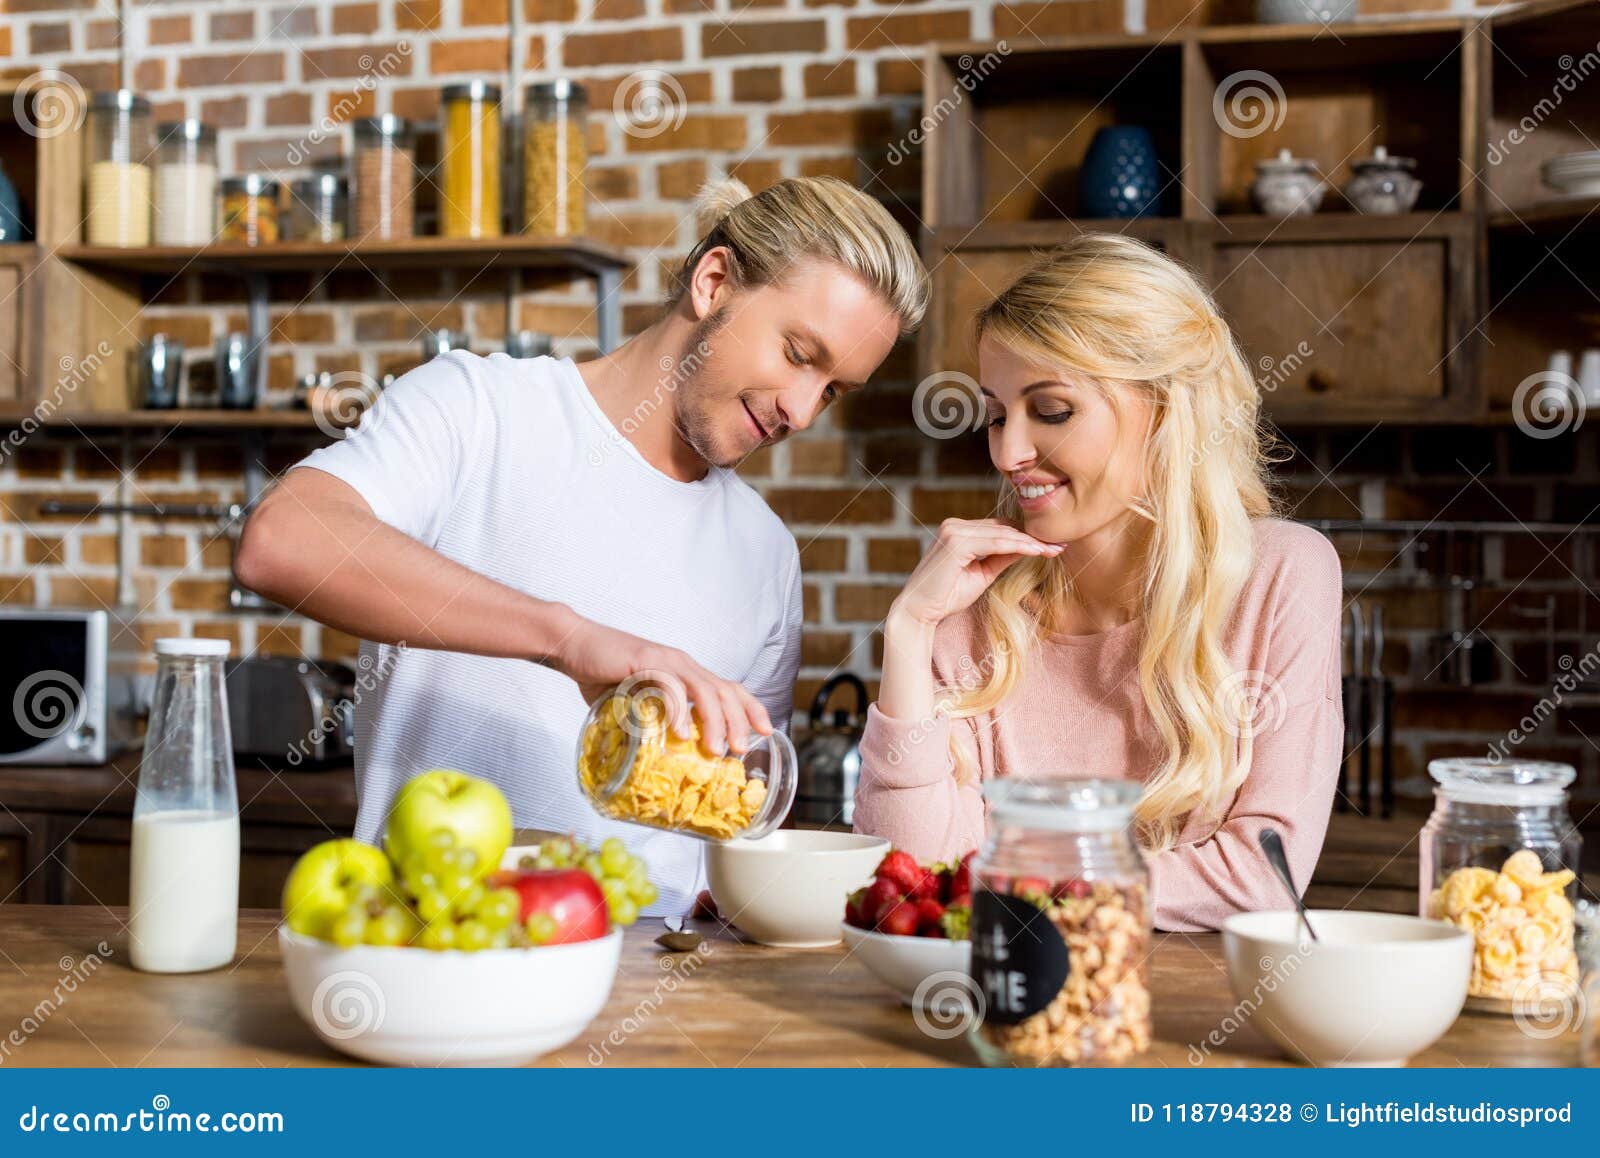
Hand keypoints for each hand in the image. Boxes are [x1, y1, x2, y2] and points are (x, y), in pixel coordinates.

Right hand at [547, 617, 772, 755]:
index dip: (751, 708)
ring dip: (713, 720)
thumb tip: (664, 752)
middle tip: (740, 750)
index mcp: (686, 672)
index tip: (766, 731)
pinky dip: (678, 709)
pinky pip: (668, 686)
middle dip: (738, 721)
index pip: (729, 686)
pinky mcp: (644, 663)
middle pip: (724, 690)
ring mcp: (665, 661)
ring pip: (703, 689)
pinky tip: (680, 731)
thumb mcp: (637, 701)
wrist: (573, 645)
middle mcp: (682, 664)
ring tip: (715, 748)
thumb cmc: (603, 674)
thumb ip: (654, 719)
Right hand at [891, 518, 1060, 628]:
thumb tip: (1028, 547)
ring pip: (1001, 533)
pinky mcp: (956, 542)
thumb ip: (1001, 558)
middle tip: (1060, 544)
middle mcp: (954, 525)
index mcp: (958, 530)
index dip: (1026, 536)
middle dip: (1033, 537)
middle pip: (1002, 527)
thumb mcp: (982, 574)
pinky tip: (1037, 552)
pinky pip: (994, 542)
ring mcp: (953, 531)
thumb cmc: (947, 596)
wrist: (920, 612)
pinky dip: (1017, 546)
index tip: (1052, 545)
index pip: (999, 528)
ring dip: (1030, 541)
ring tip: (1053, 549)